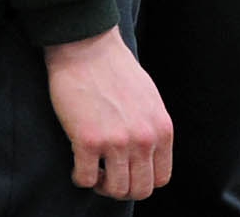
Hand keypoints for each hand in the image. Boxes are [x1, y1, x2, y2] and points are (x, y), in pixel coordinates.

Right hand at [45, 26, 173, 199]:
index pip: (160, 178)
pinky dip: (80, 177)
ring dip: (101, 184)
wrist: (88, 49)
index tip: (126, 171)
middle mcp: (143, 139)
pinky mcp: (87, 141)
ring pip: (115, 190)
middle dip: (122, 188)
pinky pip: (85, 180)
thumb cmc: (116, 71)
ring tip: (93, 168)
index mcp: (162, 129)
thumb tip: (148, 156)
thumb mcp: (150, 100)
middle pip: (139, 190)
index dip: (141, 180)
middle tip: (107, 173)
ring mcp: (116, 142)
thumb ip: (152, 129)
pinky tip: (78, 161)